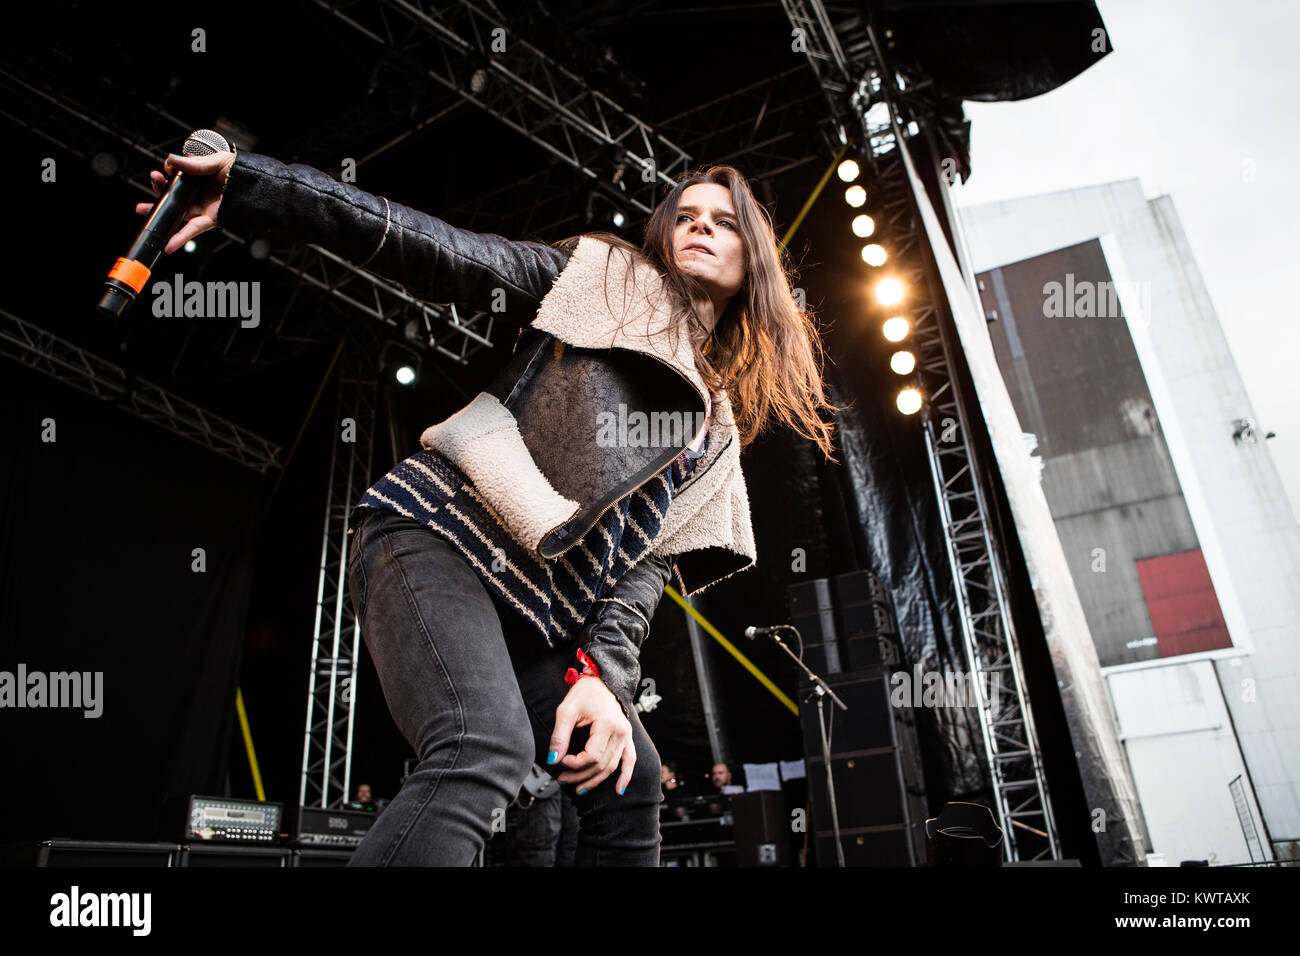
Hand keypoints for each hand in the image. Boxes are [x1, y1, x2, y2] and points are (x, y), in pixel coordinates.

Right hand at [134, 150, 236, 254]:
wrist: (262, 189)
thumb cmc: (245, 172)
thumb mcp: (218, 161)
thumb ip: (194, 164)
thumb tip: (171, 160)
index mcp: (202, 176)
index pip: (179, 175)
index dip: (171, 171)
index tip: (168, 167)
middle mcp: (201, 192)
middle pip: (174, 193)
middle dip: (159, 189)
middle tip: (153, 181)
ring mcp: (204, 206)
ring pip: (178, 212)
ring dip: (160, 212)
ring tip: (141, 209)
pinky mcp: (211, 219)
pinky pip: (193, 229)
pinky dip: (180, 238)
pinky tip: (167, 244)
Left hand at [547, 676, 634, 795]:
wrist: (602, 681)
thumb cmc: (584, 693)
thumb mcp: (566, 710)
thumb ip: (560, 736)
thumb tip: (553, 759)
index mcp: (607, 724)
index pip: (592, 756)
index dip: (574, 763)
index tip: (560, 760)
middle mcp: (620, 732)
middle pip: (601, 765)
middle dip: (581, 776)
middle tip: (562, 779)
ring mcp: (626, 736)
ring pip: (612, 766)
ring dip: (595, 780)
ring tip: (578, 788)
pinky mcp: (627, 737)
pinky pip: (630, 760)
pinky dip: (625, 776)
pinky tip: (618, 790)